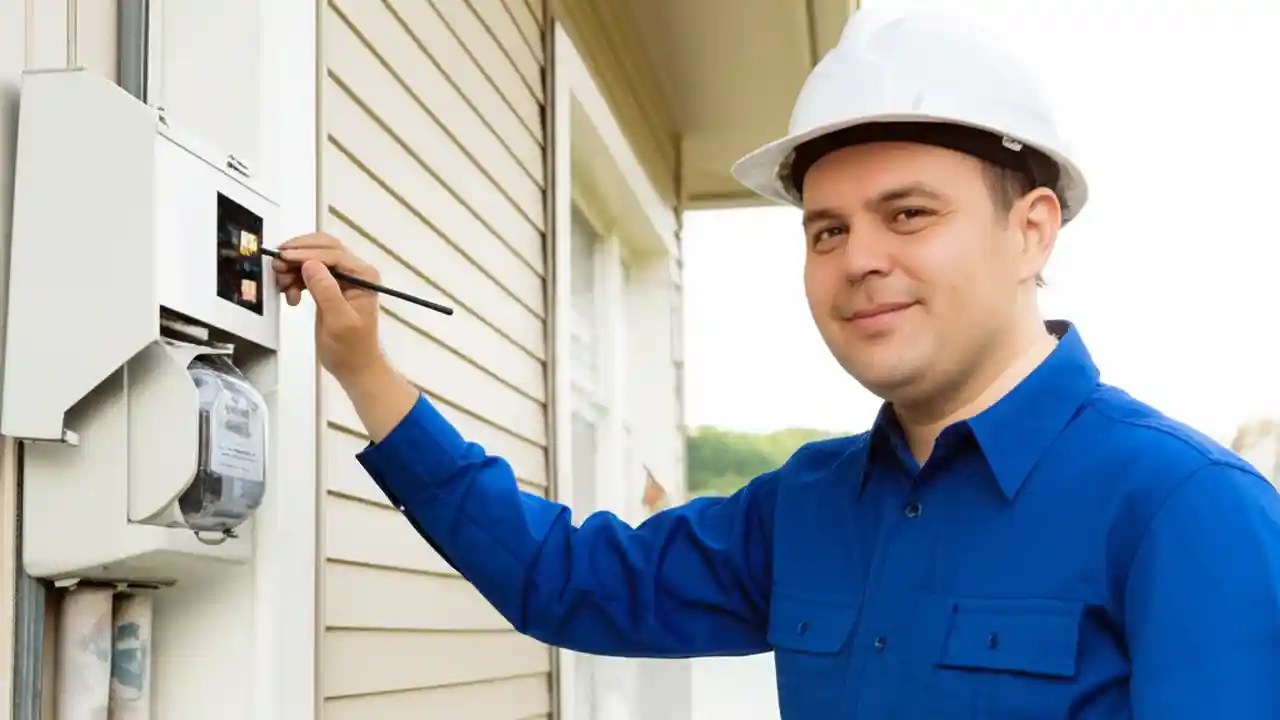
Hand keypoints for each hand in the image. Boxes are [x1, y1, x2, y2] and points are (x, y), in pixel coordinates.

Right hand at [272, 232, 384, 385]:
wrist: (354, 367)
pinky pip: (308, 273)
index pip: (334, 254)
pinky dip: (295, 280)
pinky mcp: (329, 287)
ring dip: (294, 268)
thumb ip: (326, 292)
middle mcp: (355, 271)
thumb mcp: (339, 322)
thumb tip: (309, 264)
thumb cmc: (351, 348)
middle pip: (323, 248)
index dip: (307, 253)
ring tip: (282, 286)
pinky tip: (290, 296)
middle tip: (277, 265)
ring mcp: (342, 278)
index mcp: (364, 276)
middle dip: (298, 254)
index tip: (283, 257)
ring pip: (313, 259)